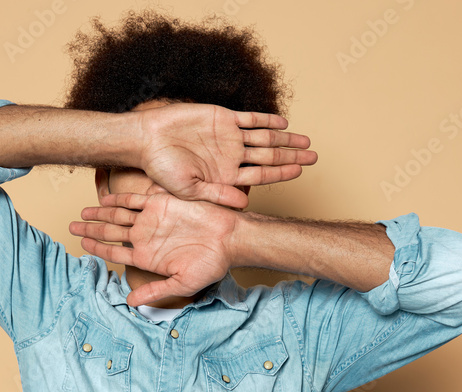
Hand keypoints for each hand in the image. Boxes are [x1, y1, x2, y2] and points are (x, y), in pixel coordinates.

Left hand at [69, 191, 238, 307]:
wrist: (230, 238)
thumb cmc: (211, 264)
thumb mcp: (181, 283)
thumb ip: (155, 291)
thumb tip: (130, 303)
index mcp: (147, 257)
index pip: (114, 252)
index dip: (96, 248)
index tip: (81, 244)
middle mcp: (146, 237)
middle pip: (110, 232)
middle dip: (90, 229)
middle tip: (71, 226)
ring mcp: (152, 220)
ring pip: (118, 215)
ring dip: (99, 213)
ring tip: (82, 212)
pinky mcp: (162, 203)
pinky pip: (135, 199)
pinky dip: (119, 199)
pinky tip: (105, 198)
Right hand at [136, 103, 316, 208]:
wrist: (147, 140)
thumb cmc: (162, 169)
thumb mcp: (189, 189)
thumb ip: (217, 194)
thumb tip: (245, 203)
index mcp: (226, 175)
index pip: (261, 173)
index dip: (282, 172)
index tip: (301, 171)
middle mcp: (232, 156)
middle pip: (269, 155)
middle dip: (292, 156)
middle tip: (314, 156)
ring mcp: (229, 136)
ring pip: (264, 137)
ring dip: (286, 138)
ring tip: (305, 141)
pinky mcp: (222, 118)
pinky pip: (249, 119)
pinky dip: (266, 120)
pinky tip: (283, 123)